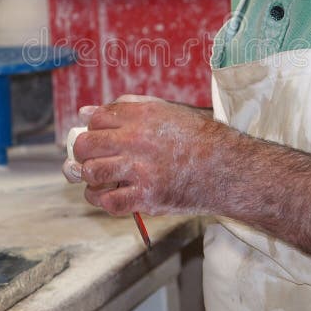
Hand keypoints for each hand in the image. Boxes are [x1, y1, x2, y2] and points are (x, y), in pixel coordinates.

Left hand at [67, 95, 226, 216]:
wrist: (227, 168)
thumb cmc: (198, 138)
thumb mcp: (166, 111)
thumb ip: (126, 107)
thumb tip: (86, 113)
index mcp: (141, 116)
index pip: (95, 119)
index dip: (92, 128)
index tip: (99, 137)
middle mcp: (137, 140)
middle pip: (85, 145)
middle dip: (82, 153)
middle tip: (92, 158)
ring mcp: (141, 170)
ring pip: (91, 173)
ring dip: (91, 178)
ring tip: (101, 178)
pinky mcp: (147, 198)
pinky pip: (109, 202)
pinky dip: (104, 201)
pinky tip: (112, 195)